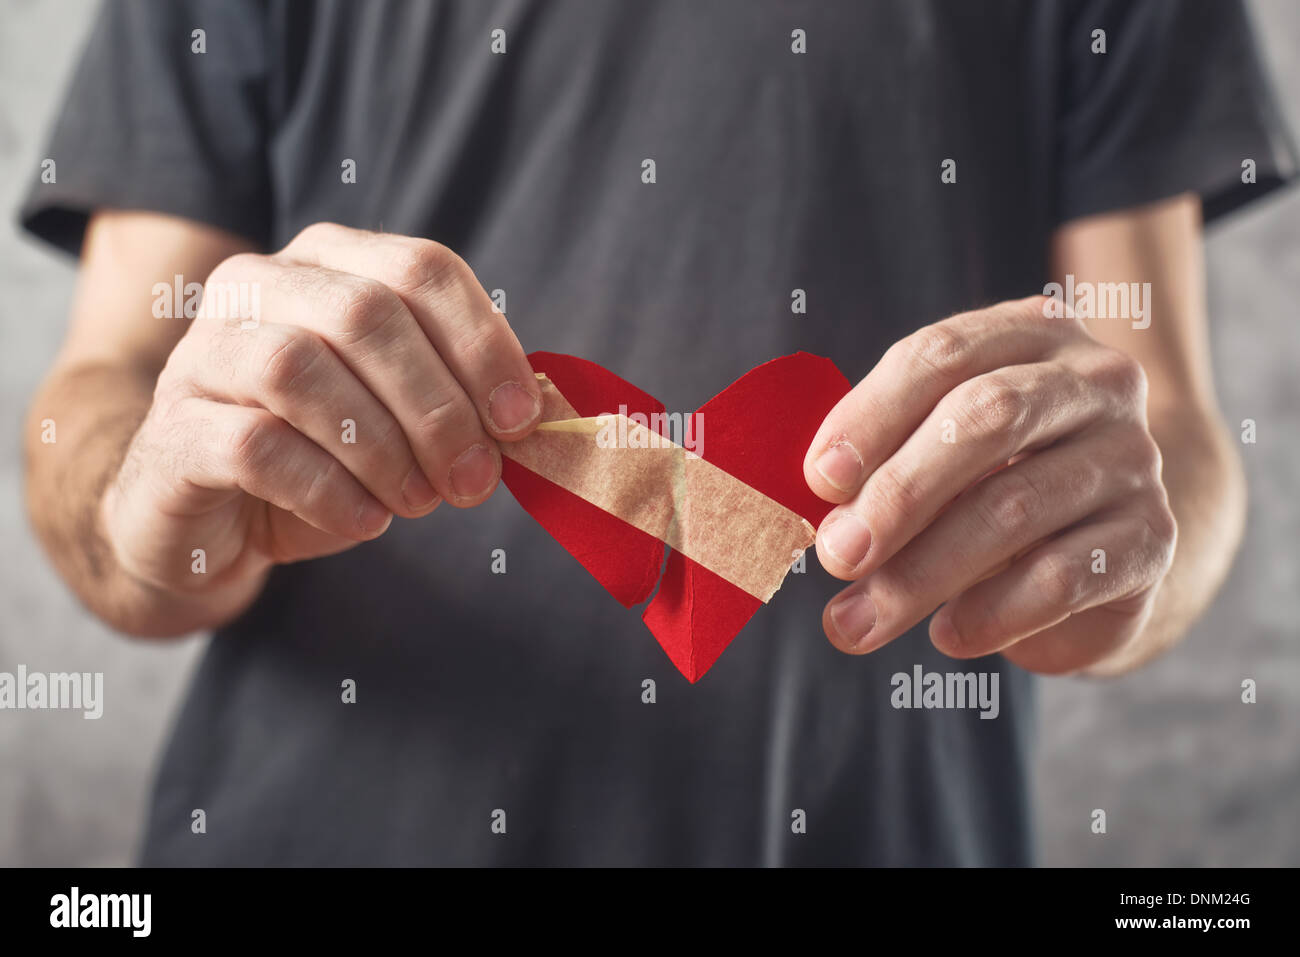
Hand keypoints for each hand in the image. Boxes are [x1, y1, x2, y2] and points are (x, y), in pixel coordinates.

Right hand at [100, 223, 540, 605]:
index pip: (420, 268)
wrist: (204, 517)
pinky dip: (329, 489)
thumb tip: (532, 413)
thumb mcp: (398, 417)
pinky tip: (366, 520)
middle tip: (473, 479)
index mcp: (327, 263)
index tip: (519, 419)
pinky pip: (255, 446)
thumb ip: (459, 398)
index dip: (482, 343)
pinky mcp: (173, 430)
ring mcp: (203, 353)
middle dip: (438, 406)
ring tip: (418, 502)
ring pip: (299, 369)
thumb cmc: (318, 456)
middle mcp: (257, 287)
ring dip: (381, 448)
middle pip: (364, 314)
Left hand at [803, 296, 1177, 674]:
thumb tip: (814, 509)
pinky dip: (990, 611)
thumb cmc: (994, 481)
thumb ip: (882, 458)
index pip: (941, 354)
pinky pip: (1060, 577)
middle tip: (836, 556)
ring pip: (1013, 507)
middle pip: (985, 418)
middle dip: (897, 494)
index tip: (818, 482)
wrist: (1109, 541)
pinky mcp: (1152, 538)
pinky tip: (945, 635)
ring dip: (920, 573)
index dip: (871, 416)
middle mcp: (1094, 382)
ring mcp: (1131, 457)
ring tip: (858, 620)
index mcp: (1029, 334)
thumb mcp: (940, 449)